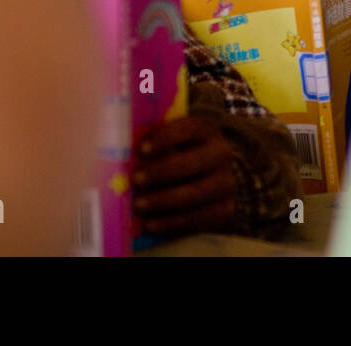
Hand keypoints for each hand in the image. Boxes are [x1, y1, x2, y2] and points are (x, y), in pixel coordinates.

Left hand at [132, 116, 240, 235]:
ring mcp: (226, 183)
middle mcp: (221, 154)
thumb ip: (155, 144)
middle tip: (135, 180)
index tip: (142, 149)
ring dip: (162, 200)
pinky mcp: (225, 209)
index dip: (166, 138)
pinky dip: (170, 222)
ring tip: (137, 204)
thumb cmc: (184, 155)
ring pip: (194, 193)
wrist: (216, 178)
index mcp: (208, 131)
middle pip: (192, 163)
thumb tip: (124, 154)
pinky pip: (196, 218)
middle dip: (160, 172)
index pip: (190, 128)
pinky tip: (150, 223)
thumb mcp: (176, 143)